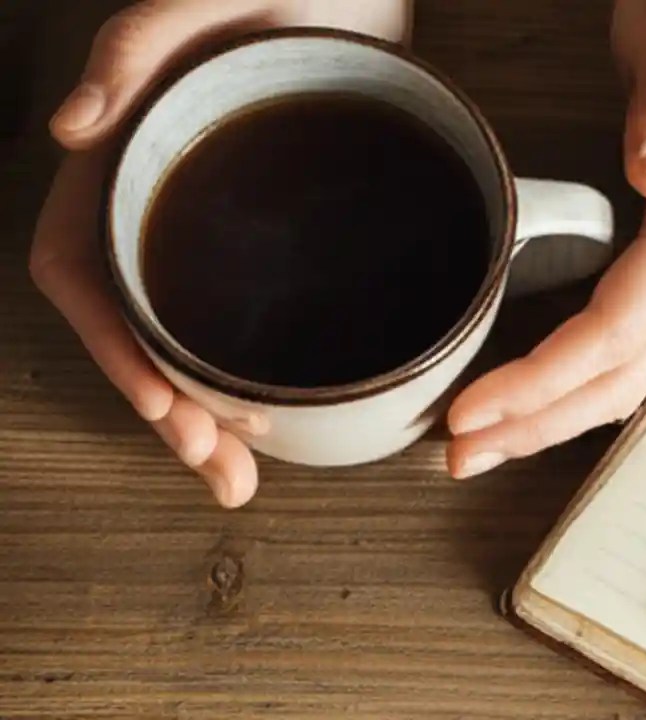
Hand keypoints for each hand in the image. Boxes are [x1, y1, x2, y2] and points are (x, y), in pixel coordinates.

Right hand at [29, 0, 412, 507]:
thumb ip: (136, 48)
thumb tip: (68, 127)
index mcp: (126, 155)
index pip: (85, 269)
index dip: (116, 349)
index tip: (167, 410)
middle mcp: (164, 197)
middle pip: (142, 324)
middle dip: (172, 411)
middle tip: (222, 476)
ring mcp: (221, 219)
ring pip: (195, 332)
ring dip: (213, 410)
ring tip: (244, 474)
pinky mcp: (280, 227)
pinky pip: (256, 310)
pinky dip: (266, 369)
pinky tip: (293, 410)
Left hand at [446, 0, 645, 477]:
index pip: (622, 326)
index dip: (545, 377)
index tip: (472, 407)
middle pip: (627, 375)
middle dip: (541, 422)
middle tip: (461, 455)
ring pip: (636, 378)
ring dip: (559, 419)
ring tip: (488, 444)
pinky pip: (641, 352)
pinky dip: (584, 387)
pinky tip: (542, 398)